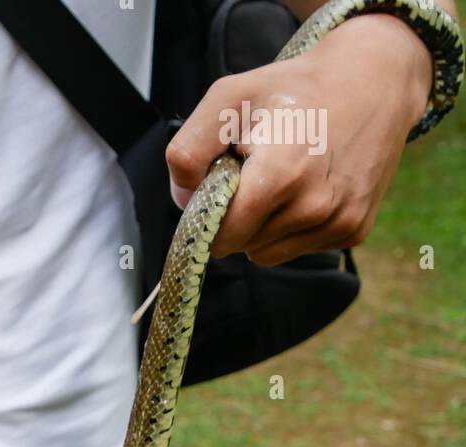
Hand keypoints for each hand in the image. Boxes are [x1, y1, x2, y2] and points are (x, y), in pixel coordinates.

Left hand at [166, 15, 433, 264]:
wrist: (373, 81)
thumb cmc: (292, 91)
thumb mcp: (230, 98)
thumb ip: (191, 149)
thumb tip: (183, 199)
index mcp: (281, 176)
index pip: (223, 235)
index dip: (211, 214)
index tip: (221, 186)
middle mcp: (314, 207)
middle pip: (243, 246)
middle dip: (238, 217)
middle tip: (257, 171)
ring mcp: (338, 222)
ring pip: (268, 255)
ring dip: (263, 227)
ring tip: (283, 179)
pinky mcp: (353, 231)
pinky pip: (298, 249)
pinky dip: (293, 227)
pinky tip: (308, 189)